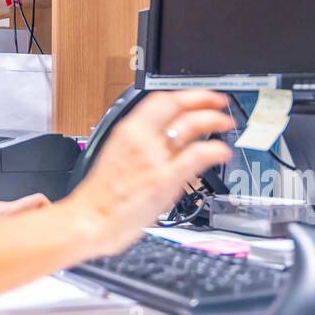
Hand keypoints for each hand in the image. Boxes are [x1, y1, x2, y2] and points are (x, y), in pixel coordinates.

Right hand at [66, 90, 234, 257]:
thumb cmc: (101, 196)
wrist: (90, 220)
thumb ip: (143, 148)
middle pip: (178, 106)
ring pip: (191, 126)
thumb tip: (165, 147)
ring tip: (224, 124)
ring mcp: (155, 157)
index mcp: (127, 131)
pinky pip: (197, 156)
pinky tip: (222, 152)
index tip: (199, 96)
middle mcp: (142, 139)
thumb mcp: (117, 157)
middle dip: (204, 100)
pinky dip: (215, 150)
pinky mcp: (166, 178)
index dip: (186, 94)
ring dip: (213, 120)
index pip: (161, 100)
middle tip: (219, 103)